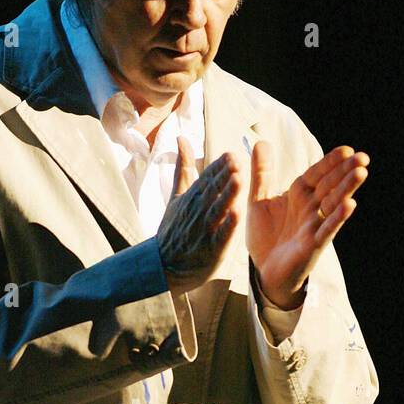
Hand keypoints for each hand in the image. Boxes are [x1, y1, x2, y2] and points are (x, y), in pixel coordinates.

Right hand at [157, 137, 243, 296]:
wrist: (163, 265)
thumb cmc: (174, 229)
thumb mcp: (176, 195)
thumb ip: (183, 167)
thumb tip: (182, 138)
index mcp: (192, 197)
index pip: (206, 177)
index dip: (219, 166)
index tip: (231, 154)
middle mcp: (197, 211)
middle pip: (212, 190)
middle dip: (224, 175)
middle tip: (237, 160)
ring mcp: (203, 230)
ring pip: (217, 210)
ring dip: (227, 195)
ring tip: (239, 180)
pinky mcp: (210, 250)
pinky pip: (220, 236)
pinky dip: (227, 226)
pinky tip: (237, 214)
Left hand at [247, 142, 368, 309]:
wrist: (263, 270)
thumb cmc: (265, 237)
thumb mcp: (258, 200)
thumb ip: (261, 173)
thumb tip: (261, 142)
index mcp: (299, 195)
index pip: (318, 174)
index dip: (330, 162)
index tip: (346, 149)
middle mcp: (310, 208)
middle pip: (330, 185)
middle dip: (345, 171)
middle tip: (363, 157)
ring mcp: (314, 226)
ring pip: (333, 204)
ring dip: (346, 189)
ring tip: (361, 173)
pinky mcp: (312, 244)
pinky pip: (326, 229)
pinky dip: (337, 217)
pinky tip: (349, 205)